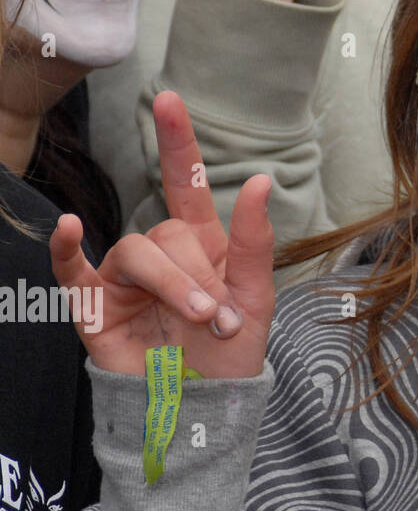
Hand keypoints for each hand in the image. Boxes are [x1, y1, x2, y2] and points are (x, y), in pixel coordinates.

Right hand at [50, 91, 274, 377]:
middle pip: (168, 231)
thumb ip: (254, 241)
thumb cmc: (231, 356)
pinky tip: (68, 228)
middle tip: (219, 315)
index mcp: (204, 245)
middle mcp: (162, 255)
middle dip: (197, 272)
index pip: (185, 183)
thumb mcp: (256, 297)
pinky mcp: (94, 308)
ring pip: (136, 250)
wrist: (202, 412)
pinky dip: (64, 249)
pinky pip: (71, 271)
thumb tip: (260, 178)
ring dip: (170, 282)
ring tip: (197, 317)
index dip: (177, 142)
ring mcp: (124, 280)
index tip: (168, 98)